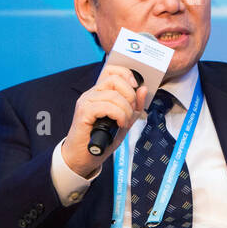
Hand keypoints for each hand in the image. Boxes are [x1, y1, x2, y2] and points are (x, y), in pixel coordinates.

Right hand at [60, 63, 147, 177]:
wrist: (84, 157)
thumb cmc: (102, 139)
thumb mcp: (124, 121)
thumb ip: (134, 106)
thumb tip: (143, 89)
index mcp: (100, 92)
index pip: (112, 70)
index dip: (127, 75)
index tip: (136, 88)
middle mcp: (91, 94)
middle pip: (115, 79)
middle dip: (130, 95)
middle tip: (130, 112)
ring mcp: (86, 102)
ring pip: (113, 95)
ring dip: (125, 110)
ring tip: (124, 122)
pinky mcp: (83, 113)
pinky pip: (106, 107)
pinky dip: (119, 115)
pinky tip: (119, 124)